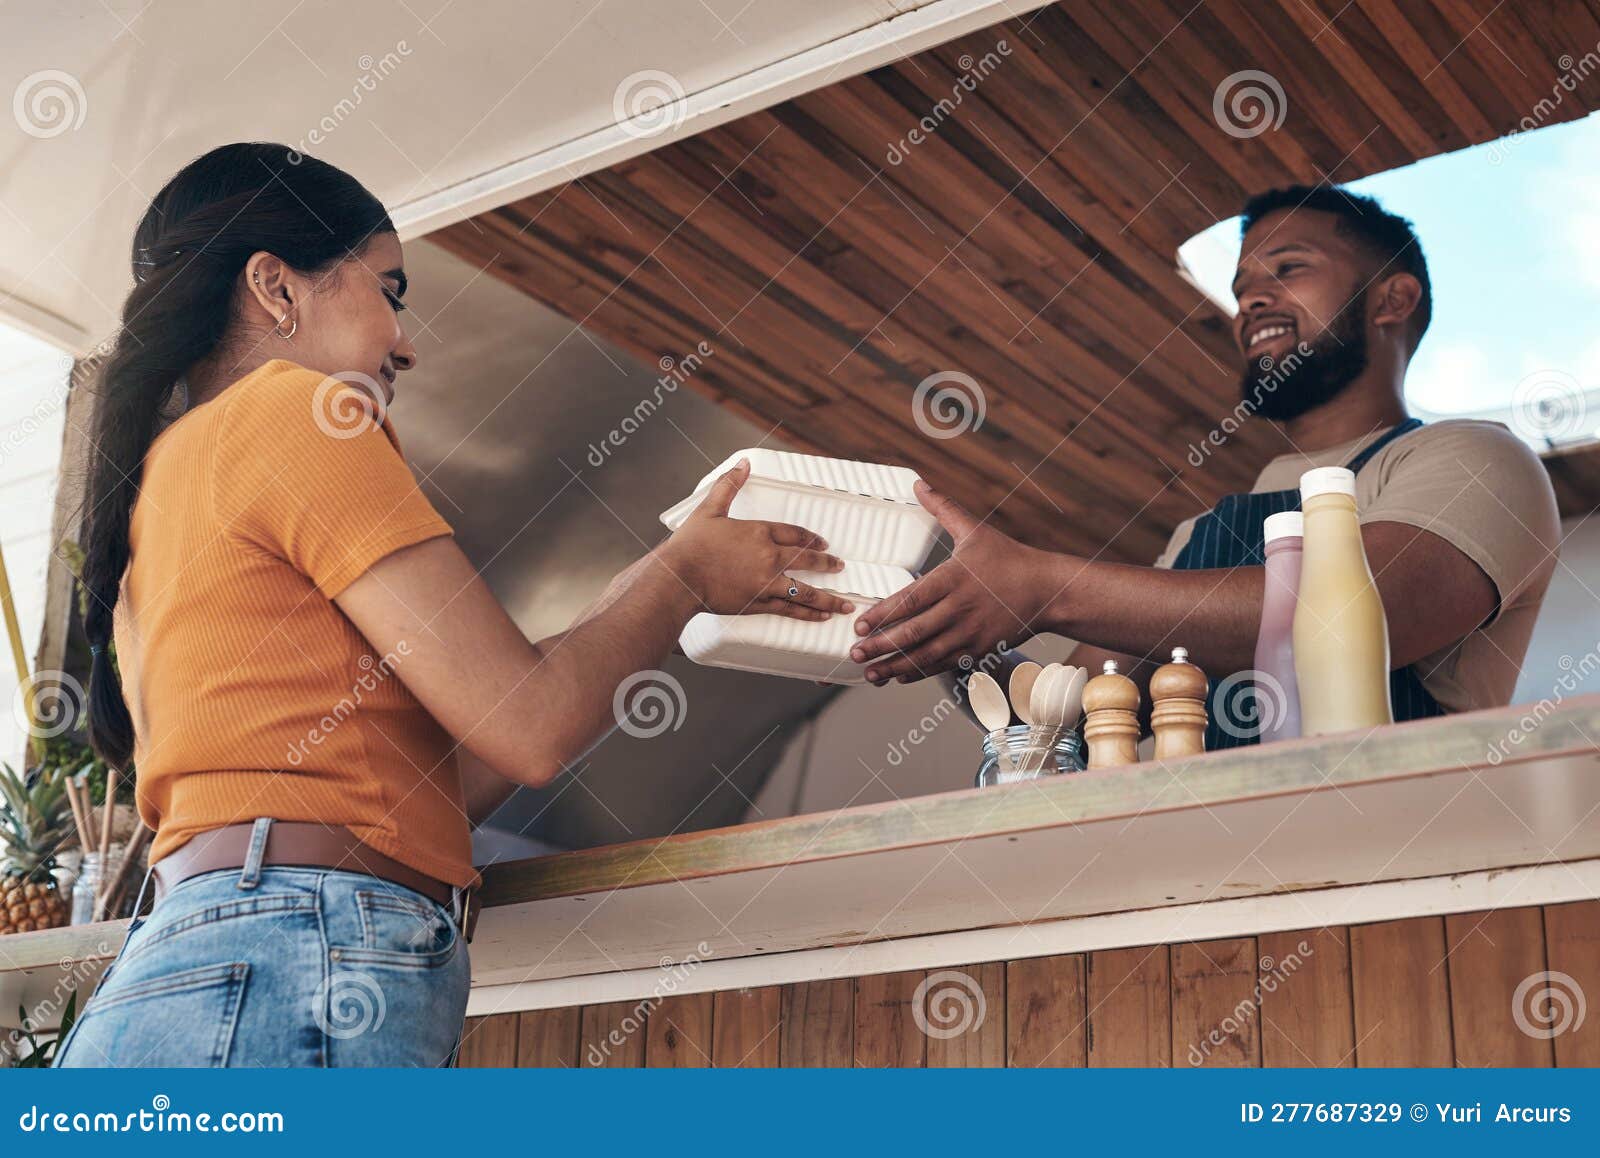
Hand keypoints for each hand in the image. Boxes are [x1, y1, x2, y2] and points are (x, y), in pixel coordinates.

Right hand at [658, 458, 853, 620]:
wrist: (679, 577)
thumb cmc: (690, 545)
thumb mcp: (710, 509)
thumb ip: (729, 485)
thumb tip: (743, 464)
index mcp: (759, 532)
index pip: (794, 534)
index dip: (811, 539)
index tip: (823, 543)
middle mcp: (769, 557)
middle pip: (807, 560)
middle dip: (827, 563)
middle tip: (840, 566)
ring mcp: (766, 582)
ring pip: (805, 590)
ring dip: (828, 598)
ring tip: (844, 604)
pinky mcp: (759, 602)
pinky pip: (790, 609)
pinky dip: (808, 613)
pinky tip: (821, 616)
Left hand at [849, 481, 1047, 682]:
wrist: (1047, 590)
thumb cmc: (1009, 558)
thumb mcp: (975, 530)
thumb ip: (943, 508)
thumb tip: (919, 483)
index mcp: (953, 578)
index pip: (910, 600)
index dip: (883, 614)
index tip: (860, 624)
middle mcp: (959, 608)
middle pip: (913, 632)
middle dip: (880, 646)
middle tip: (854, 652)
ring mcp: (969, 632)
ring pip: (926, 655)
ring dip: (894, 665)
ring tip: (869, 673)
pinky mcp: (978, 649)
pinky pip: (943, 664)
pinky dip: (919, 672)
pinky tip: (898, 676)